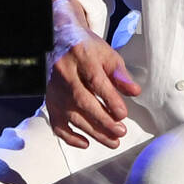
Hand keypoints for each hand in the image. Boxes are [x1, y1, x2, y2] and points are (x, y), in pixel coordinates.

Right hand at [46, 0, 141, 150]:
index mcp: (82, 57)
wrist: (58, 40)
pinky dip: (69, 136)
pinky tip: (86, 143)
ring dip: (92, 131)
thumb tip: (134, 92)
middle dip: (103, 120)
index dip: (110, 100)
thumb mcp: (107, 54)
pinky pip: (56, 122)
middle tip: (120, 132)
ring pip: (71, 114)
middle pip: (83, 101)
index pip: (96, 81)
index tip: (123, 114)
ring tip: (113, 141)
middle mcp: (65, 73)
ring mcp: (54, 88)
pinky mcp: (49, 100)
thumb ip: (120, 74)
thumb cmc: (86, 48)